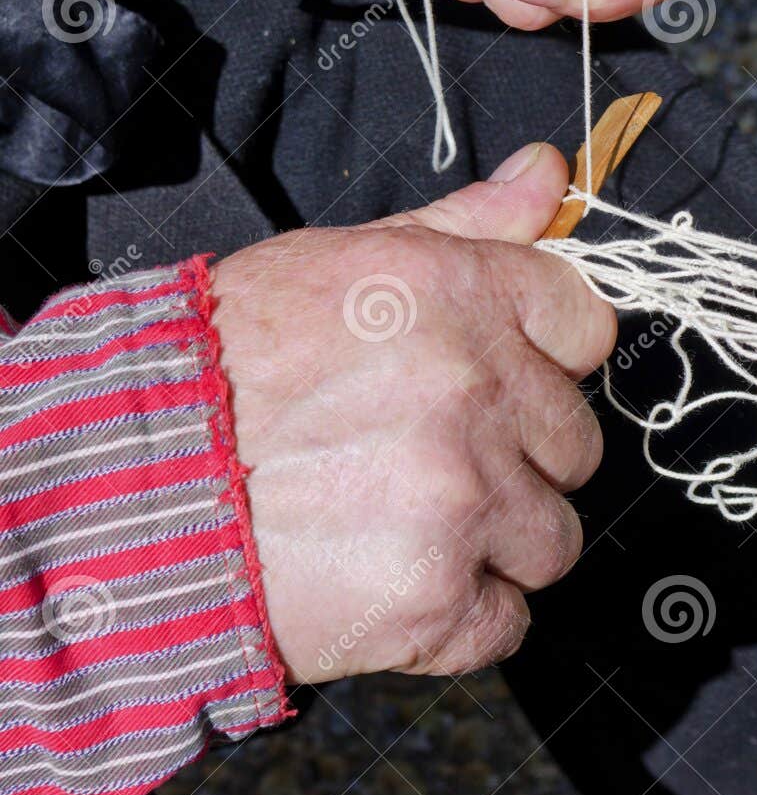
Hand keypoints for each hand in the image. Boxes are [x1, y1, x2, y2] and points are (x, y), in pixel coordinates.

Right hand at [210, 144, 614, 683]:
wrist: (130, 481)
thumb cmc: (228, 362)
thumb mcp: (345, 261)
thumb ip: (465, 223)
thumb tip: (551, 171)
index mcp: (461, 297)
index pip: (587, 328)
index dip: (546, 361)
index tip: (502, 382)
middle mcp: (476, 394)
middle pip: (575, 443)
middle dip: (517, 456)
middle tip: (427, 457)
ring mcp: (461, 502)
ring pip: (553, 538)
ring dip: (496, 541)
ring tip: (405, 523)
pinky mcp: (433, 601)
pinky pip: (506, 622)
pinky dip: (459, 617)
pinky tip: (393, 581)